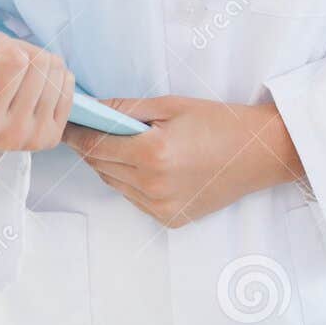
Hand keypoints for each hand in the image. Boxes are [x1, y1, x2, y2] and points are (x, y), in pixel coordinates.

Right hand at [0, 33, 75, 156]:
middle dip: (18, 49)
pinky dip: (49, 74)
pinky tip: (28, 82)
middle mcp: (13, 133)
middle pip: (39, 62)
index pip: (15, 60)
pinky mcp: (52, 135)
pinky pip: (67, 85)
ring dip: (34, 60)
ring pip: (56, 70)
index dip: (0, 44)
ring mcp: (36, 137)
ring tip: (11, 71)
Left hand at [65, 95, 302, 225]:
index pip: (95, 146)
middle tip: (89, 128)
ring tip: (120, 143)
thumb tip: (92, 109)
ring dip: (110, 164)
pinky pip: (134, 198)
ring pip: (115, 184)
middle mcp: (153, 186)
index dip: (76, 134)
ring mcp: (161, 207)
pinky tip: (144, 163)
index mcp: (152, 154)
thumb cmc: (220, 122)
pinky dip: (130, 181)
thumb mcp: (171, 105)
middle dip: (91, 147)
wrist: (260, 154)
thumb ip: (126, 110)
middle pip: (101, 166)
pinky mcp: (170, 218)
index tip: (65, 125)